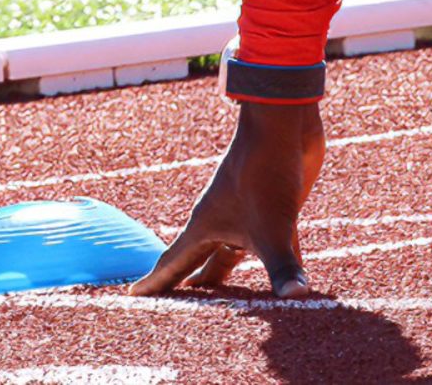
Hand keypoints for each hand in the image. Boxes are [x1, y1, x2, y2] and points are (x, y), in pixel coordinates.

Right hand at [128, 99, 324, 295]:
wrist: (284, 123)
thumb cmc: (266, 169)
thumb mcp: (275, 225)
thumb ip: (284, 265)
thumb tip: (298, 294)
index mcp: (207, 225)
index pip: (174, 261)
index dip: (155, 281)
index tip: (133, 296)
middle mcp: (223, 221)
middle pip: (201, 260)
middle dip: (190, 284)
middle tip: (175, 307)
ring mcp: (249, 213)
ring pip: (233, 252)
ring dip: (226, 274)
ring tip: (220, 296)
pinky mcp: (276, 208)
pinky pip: (270, 244)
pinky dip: (273, 263)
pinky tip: (283, 274)